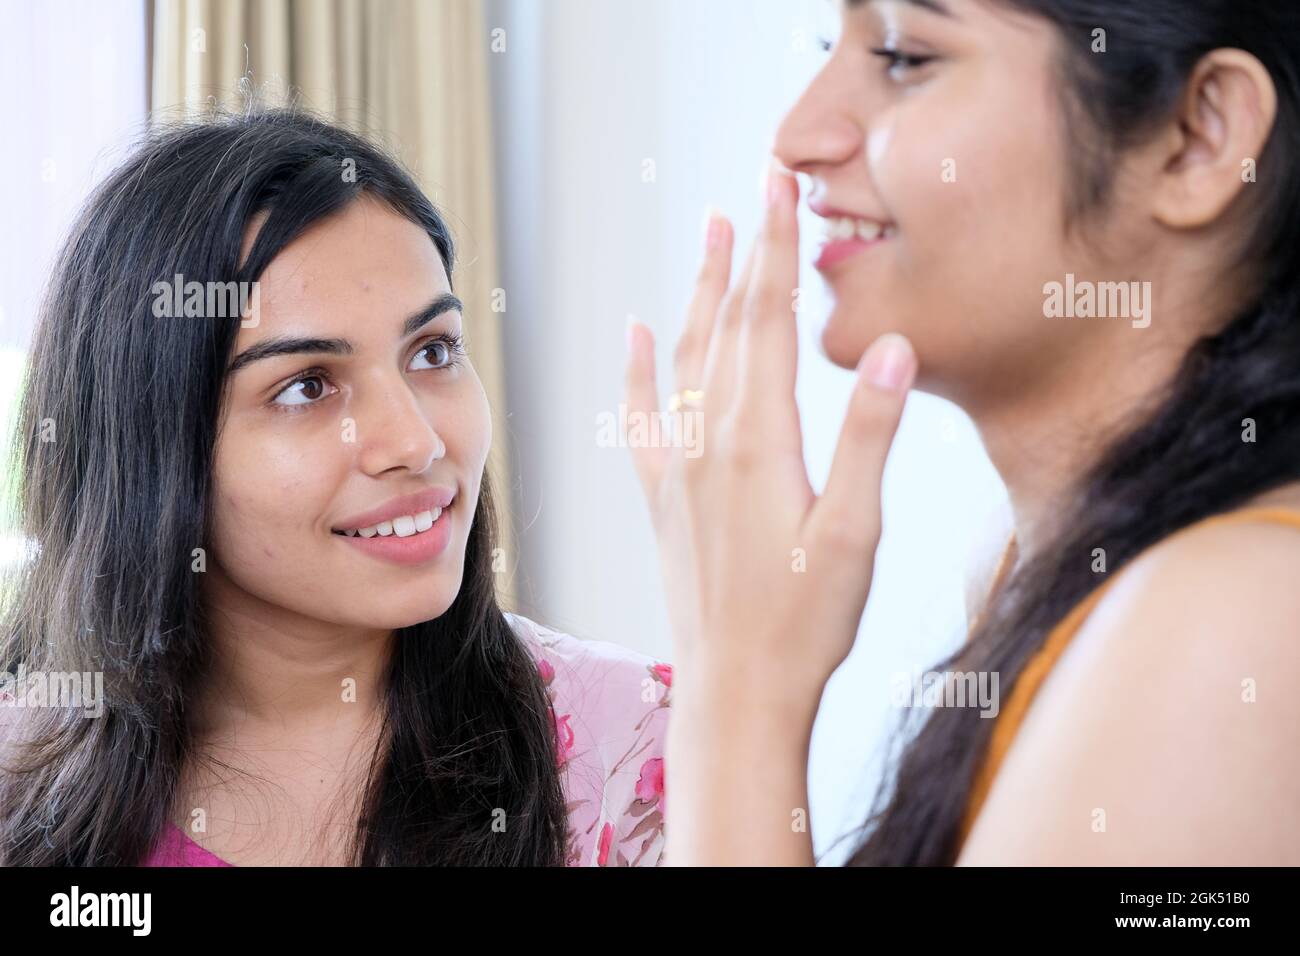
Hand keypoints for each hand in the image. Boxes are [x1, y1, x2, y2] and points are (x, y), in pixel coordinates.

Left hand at [623, 162, 917, 716]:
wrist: (736, 691)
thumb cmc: (806, 622)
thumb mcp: (856, 531)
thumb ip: (871, 435)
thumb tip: (886, 346)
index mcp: (762, 440)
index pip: (770, 318)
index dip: (776, 247)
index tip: (781, 184)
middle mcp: (710, 441)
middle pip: (728, 322)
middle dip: (744, 249)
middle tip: (755, 184)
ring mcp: (679, 467)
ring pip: (686, 356)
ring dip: (697, 289)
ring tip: (708, 233)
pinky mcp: (664, 497)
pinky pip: (643, 416)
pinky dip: (639, 369)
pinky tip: (636, 332)